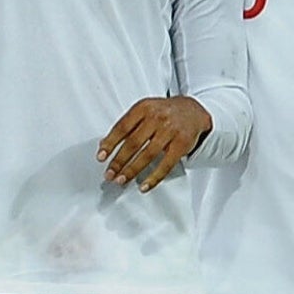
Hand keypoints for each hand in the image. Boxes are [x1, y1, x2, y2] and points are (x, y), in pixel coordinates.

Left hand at [97, 95, 212, 191]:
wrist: (193, 110)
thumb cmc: (163, 112)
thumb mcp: (144, 110)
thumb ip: (126, 125)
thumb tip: (104, 144)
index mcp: (143, 108)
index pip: (122, 127)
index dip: (110, 144)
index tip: (101, 157)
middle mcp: (157, 118)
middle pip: (133, 143)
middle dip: (119, 161)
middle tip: (109, 174)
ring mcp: (170, 131)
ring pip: (148, 155)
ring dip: (132, 170)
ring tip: (122, 180)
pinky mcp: (182, 144)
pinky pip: (166, 164)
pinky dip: (154, 177)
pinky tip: (145, 185)